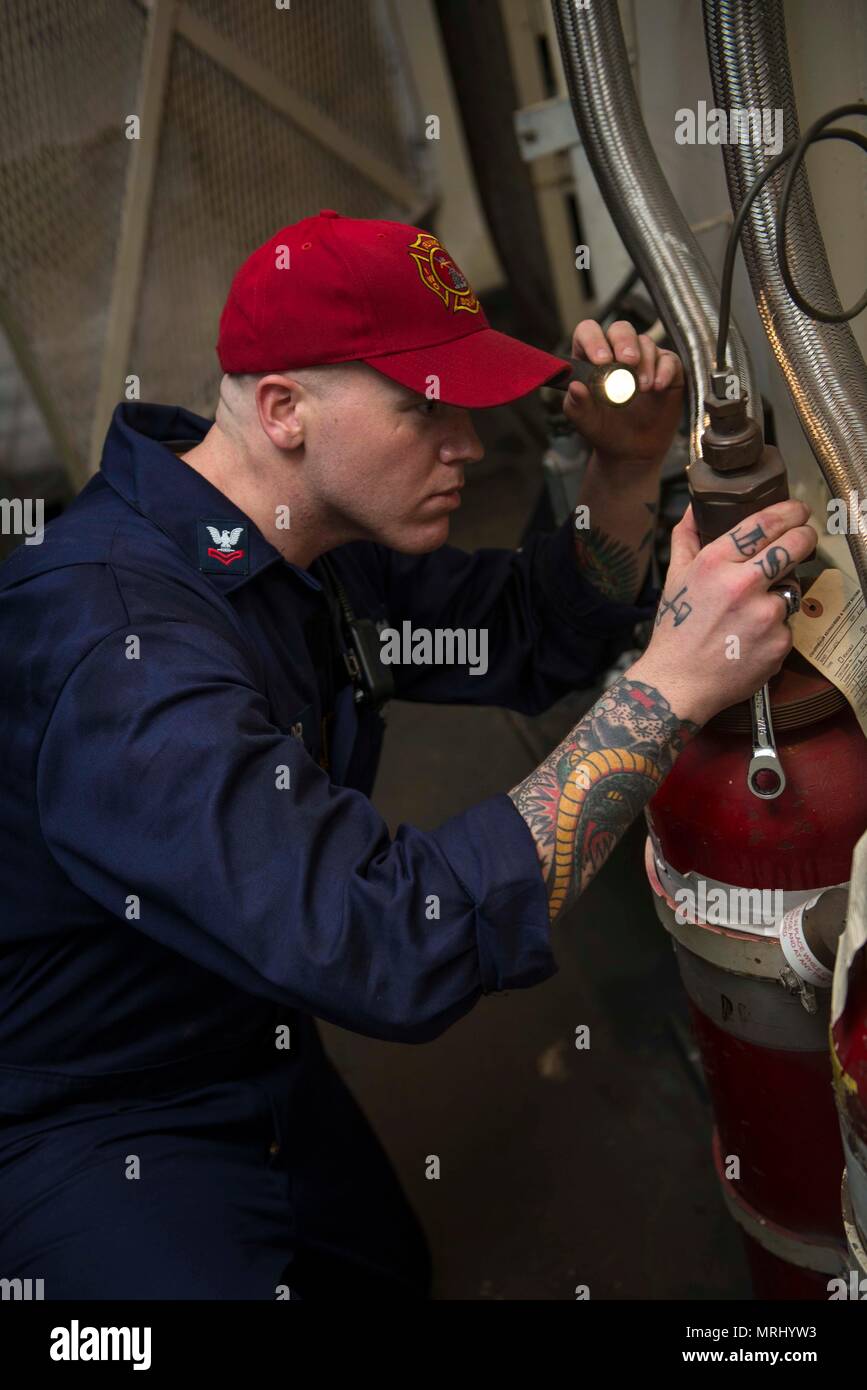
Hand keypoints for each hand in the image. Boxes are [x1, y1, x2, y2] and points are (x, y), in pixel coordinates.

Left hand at [565, 319, 683, 463]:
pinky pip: (669, 359)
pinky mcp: (666, 370)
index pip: (588, 332)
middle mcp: (617, 353)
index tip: (601, 360)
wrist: (630, 452)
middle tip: (627, 363)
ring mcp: (644, 359)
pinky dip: (664, 370)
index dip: (594, 340)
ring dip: (644, 363)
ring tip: (641, 389)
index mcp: (591, 359)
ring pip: (646, 342)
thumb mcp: (585, 421)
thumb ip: (577, 405)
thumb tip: (576, 387)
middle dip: (624, 342)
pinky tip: (657, 387)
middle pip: (620, 329)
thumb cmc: (604, 430)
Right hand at [629, 499, 816, 725]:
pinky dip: (776, 628)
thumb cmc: (675, 631)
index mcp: (715, 562)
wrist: (679, 683)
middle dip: (805, 536)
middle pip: (795, 544)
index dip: (789, 511)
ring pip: (792, 587)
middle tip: (804, 537)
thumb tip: (693, 508)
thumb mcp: (675, 578)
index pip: (765, 523)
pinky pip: (788, 624)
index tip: (797, 510)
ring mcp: (765, 614)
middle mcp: (742, 584)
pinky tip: (752, 638)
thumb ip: (686, 537)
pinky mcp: (780, 641)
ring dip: (782, 592)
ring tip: (754, 611)